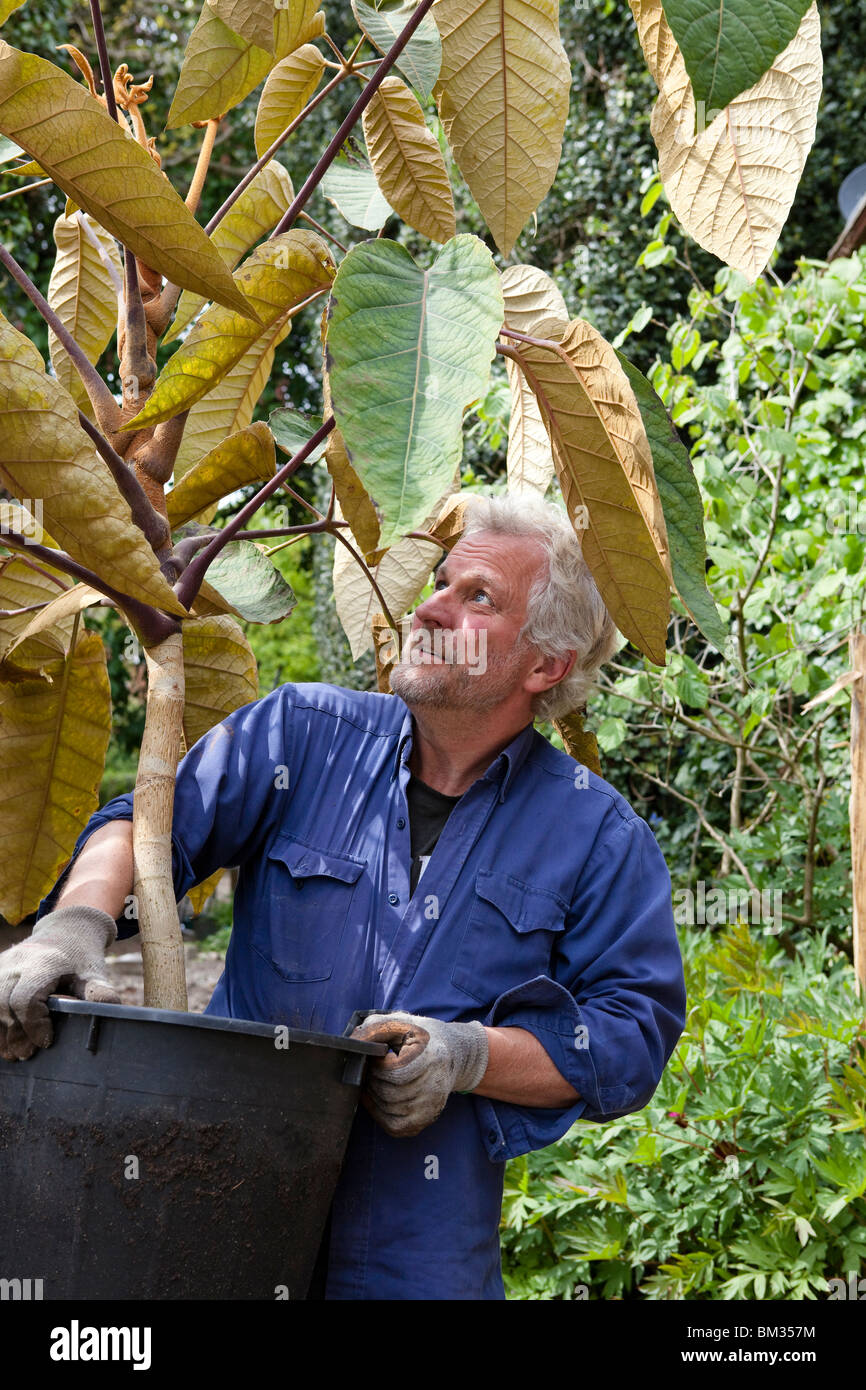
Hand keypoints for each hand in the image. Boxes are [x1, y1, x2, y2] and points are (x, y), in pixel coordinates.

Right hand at [0, 906, 119, 1060]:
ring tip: (14, 1053)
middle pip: (3, 1003)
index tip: (46, 1042)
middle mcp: (17, 964)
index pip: (26, 998)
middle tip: (26, 1055)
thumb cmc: (80, 959)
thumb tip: (111, 1012)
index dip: (33, 1024)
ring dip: (0, 1032)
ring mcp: (2, 967)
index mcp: (43, 964)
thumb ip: (99, 994)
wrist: (65, 932)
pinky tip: (6, 1038)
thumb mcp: (93, 974)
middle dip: (13, 1033)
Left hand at [350, 1011, 488, 1137]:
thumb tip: (353, 1044)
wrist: (453, 1054)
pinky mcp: (425, 1119)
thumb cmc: (422, 1037)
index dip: (378, 1065)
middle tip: (373, 1067)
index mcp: (432, 1058)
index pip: (395, 1073)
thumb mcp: (401, 1022)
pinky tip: (377, 1097)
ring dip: (374, 1094)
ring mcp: (431, 1106)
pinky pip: (393, 1126)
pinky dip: (378, 1113)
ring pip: (387, 1109)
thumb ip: (375, 1028)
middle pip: (388, 1093)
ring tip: (378, 1078)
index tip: (377, 1056)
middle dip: (373, 1079)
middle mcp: (435, 1086)